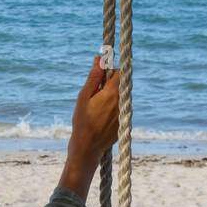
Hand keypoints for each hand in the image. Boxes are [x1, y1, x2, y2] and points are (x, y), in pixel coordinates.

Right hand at [59, 55, 120, 199]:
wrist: (88, 147)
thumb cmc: (82, 121)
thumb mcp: (84, 96)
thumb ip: (94, 77)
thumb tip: (100, 59)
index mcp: (112, 93)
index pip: (120, 72)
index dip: (112, 69)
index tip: (102, 72)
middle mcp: (122, 102)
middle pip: (121, 84)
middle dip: (110, 83)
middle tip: (95, 91)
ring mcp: (124, 113)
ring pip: (120, 97)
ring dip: (111, 96)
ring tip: (95, 107)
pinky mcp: (123, 122)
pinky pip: (120, 109)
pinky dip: (112, 108)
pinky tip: (99, 117)